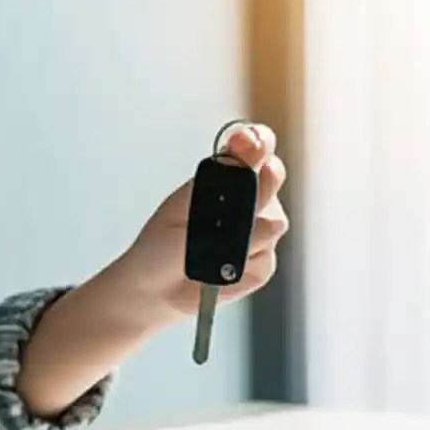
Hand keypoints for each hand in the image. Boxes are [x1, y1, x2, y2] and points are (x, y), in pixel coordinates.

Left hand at [119, 123, 288, 325]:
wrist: (155, 289)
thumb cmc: (163, 243)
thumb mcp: (180, 209)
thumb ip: (214, 184)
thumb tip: (239, 160)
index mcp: (228, 176)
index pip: (256, 146)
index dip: (259, 140)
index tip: (249, 141)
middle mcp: (251, 198)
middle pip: (273, 177)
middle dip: (255, 189)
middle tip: (225, 209)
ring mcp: (262, 229)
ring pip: (272, 223)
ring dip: (239, 238)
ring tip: (204, 250)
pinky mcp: (264, 263)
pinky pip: (263, 262)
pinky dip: (235, 270)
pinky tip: (214, 273)